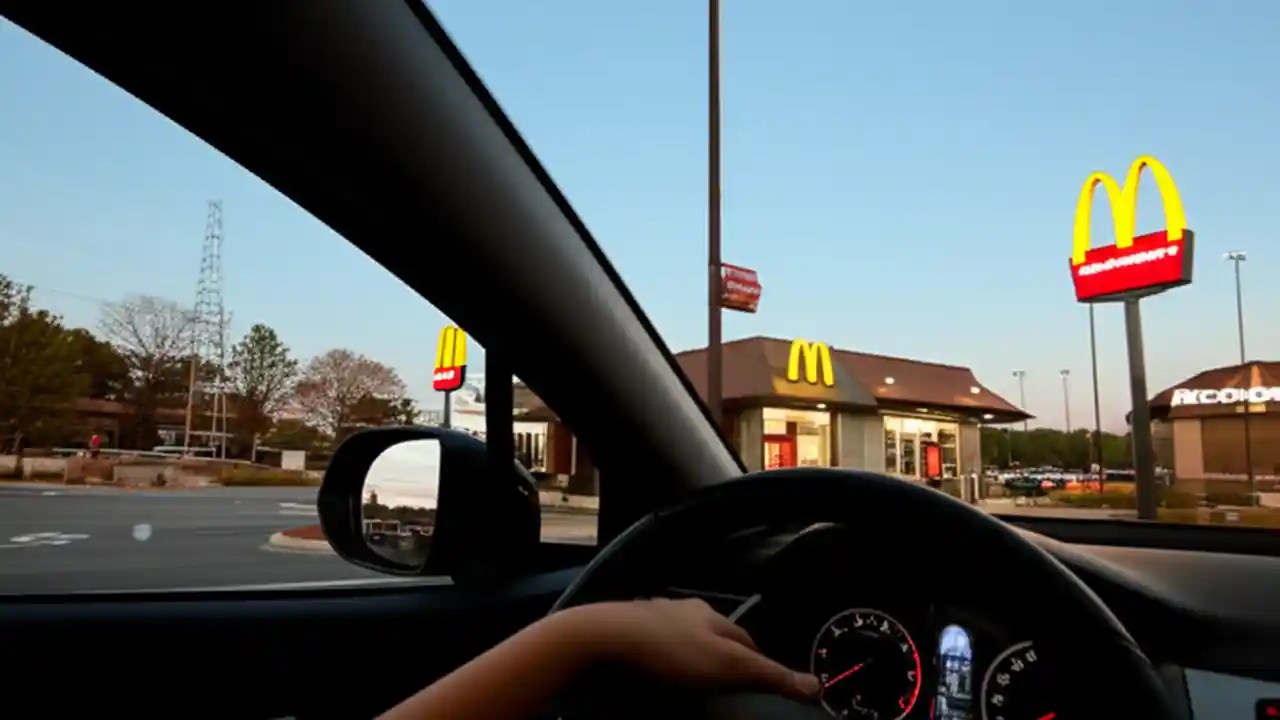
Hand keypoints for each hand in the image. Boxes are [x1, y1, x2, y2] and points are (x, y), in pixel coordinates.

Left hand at [561, 598, 820, 700]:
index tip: (758, 681)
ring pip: (681, 634)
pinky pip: (652, 640)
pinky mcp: (628, 627)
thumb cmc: (673, 650)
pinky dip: (660, 652)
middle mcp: (684, 608)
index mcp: (711, 614)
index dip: (755, 660)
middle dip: (721, 652)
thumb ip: (770, 675)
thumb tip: (816, 685)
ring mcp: (653, 615)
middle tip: (724, 680)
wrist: (608, 635)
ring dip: (689, 651)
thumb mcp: (728, 666)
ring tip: (691, 675)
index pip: (745, 639)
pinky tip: (656, 667)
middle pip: (713, 633)